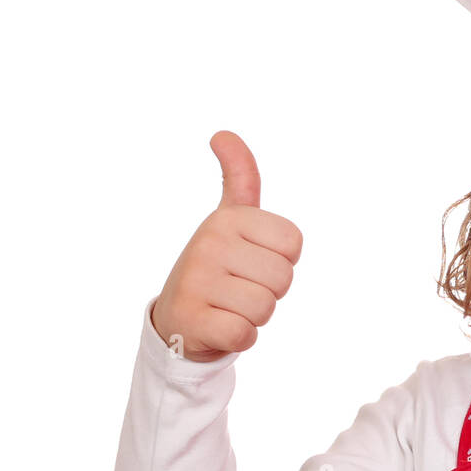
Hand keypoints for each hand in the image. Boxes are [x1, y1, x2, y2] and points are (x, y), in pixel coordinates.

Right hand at [150, 130, 302, 361]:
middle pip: (283, 278)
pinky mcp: (193, 320)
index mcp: (227, 219)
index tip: (252, 260)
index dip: (281, 260)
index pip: (293, 245)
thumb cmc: (218, 265)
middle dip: (269, 290)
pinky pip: (245, 335)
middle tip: (239, 287)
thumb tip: (222, 133)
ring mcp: (196, 282)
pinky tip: (218, 326)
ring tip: (228, 306)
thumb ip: (241, 177)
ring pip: (265, 307)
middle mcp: (208, 244)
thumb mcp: (231, 218)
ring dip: (254, 315)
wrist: (177, 317)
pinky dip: (239, 337)